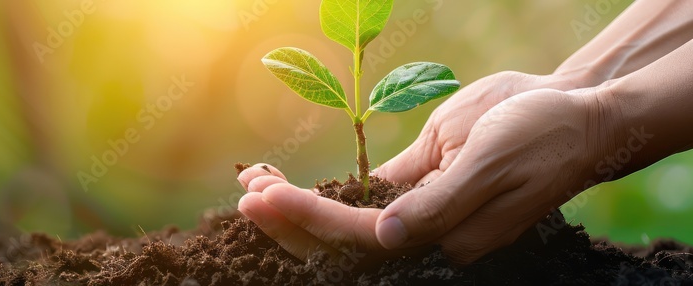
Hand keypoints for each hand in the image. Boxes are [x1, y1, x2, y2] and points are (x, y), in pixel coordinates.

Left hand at [236, 71, 598, 263]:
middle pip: (343, 239)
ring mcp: (418, 209)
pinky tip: (280, 179)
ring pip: (343, 220)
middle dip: (290, 220)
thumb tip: (387, 234)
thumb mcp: (492, 163)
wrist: (573, 110)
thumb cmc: (541, 134)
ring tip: (252, 182)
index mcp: (444, 232)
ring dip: (296, 206)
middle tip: (245, 192)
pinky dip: (319, 188)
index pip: (363, 236)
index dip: (311, 218)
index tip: (267, 195)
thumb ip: (441, 203)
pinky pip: (358, 195)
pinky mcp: (416, 184)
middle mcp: (425, 229)